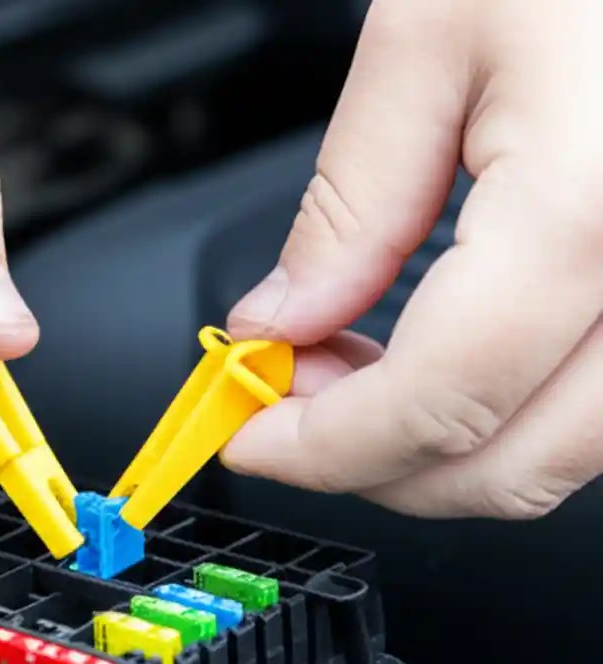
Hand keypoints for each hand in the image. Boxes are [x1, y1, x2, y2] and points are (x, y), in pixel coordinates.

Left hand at [223, 0, 602, 518]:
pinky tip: (449, 357)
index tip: (249, 437)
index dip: (322, 449)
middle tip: (287, 401)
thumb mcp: (429, 39)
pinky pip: (601, 406)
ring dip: (442, 449)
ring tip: (356, 371)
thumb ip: (352, 206)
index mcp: (590, 211)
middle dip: (372, 464)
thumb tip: (284, 323)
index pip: (436, 405)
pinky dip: (510, 413)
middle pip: (509, 467)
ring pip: (565, 457)